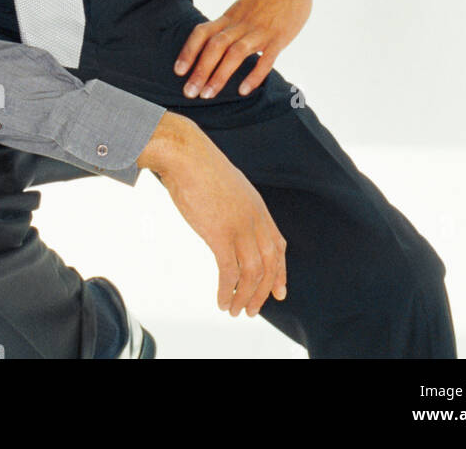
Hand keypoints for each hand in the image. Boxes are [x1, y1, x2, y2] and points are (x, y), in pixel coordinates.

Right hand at [137, 113, 287, 316]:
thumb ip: (233, 203)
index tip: (279, 292)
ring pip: (252, 273)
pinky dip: (227, 290)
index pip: (277, 244)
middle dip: (263, 291)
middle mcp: (254, 218)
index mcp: (257, 205)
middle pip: (269, 263)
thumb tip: (226, 214)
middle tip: (252, 310)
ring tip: (235, 311)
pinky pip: (229, 272)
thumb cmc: (198, 167)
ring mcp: (239, 226)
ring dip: (245, 296)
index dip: (280, 271)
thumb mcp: (226, 185)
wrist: (184, 154)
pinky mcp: (220, 233)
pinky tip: (221, 301)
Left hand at [174, 0, 313, 99]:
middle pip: (215, 46)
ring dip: (219, 75)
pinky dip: (253, 76)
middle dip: (200, 70)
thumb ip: (228, 26)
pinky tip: (243, 91)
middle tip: (189, 92)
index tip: (178, 71)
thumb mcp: (240, 9)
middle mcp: (240, 24)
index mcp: (229, 17)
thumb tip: (212, 47)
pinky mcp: (278, 39)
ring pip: (235, 53)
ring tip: (208, 94)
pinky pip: (265, 59)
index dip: (188, 51)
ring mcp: (259, 31)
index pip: (202, 32)